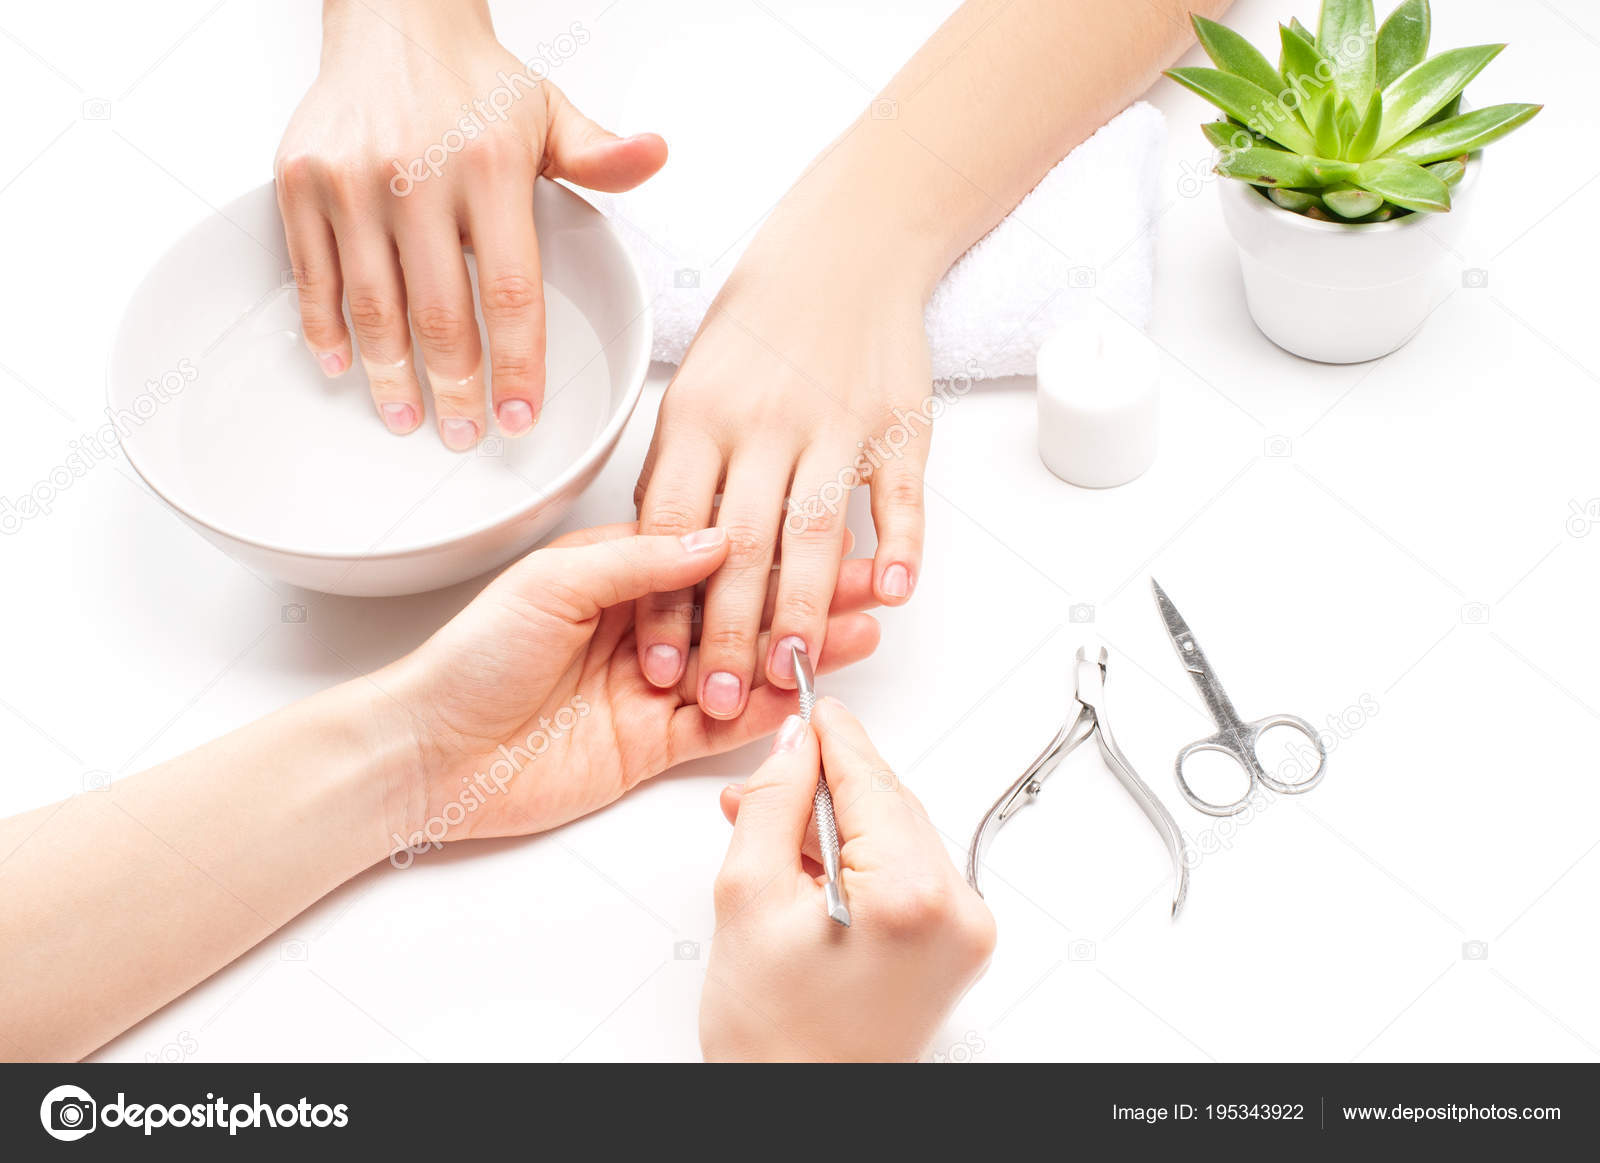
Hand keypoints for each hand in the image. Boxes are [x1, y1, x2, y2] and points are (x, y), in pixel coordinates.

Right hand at [274, 0, 664, 447]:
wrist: (393, 18)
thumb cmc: (475, 83)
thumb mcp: (550, 113)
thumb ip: (601, 154)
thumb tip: (656, 155)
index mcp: (490, 166)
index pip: (510, 294)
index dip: (516, 368)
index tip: (518, 417)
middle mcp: (417, 173)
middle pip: (440, 315)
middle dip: (454, 390)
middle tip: (463, 434)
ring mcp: (352, 179)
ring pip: (373, 305)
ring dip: (390, 376)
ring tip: (408, 417)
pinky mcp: (300, 178)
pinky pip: (311, 273)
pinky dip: (326, 328)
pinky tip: (346, 365)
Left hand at [379, 524, 881, 849]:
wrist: (431, 750)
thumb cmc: (473, 656)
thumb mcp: (552, 584)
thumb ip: (637, 563)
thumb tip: (716, 537)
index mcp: (619, 574)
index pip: (712, 553)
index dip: (770, 543)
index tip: (824, 530)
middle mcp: (645, 627)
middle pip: (741, 607)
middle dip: (805, 594)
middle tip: (867, 586)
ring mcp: (654, 688)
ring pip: (742, 665)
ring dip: (799, 649)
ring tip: (859, 632)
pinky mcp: (651, 745)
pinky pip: (721, 727)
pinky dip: (765, 711)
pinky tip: (808, 692)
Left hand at [631, 207, 933, 716]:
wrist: (846, 248)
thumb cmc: (762, 331)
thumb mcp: (694, 389)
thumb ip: (679, 474)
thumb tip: (660, 561)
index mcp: (699, 416)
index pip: (672, 528)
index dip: (664, 603)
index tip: (658, 666)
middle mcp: (763, 423)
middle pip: (742, 545)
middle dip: (730, 632)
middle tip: (721, 697)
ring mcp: (834, 423)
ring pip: (816, 531)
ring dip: (803, 609)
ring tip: (793, 672)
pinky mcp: (897, 424)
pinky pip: (901, 493)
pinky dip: (902, 542)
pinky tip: (894, 590)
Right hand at [700, 698, 994, 1060]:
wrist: (802, 1111)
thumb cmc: (774, 1038)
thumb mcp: (747, 897)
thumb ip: (772, 803)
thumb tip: (795, 745)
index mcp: (909, 895)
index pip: (871, 780)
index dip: (832, 738)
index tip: (809, 709)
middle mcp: (956, 911)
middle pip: (890, 805)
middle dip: (827, 787)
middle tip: (765, 782)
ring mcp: (965, 932)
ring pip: (899, 835)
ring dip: (841, 823)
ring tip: (773, 834)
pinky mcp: (959, 947)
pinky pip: (910, 871)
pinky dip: (864, 859)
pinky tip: (812, 863)